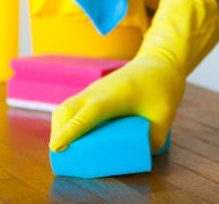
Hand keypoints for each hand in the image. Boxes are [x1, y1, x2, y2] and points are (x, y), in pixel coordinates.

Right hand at [49, 0, 218, 152]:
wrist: (160, 62)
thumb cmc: (162, 87)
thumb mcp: (163, 115)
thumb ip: (153, 139)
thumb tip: (138, 155)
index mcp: (113, 96)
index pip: (85, 115)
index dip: (70, 132)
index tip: (56, 147)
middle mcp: (98, 91)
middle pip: (66, 110)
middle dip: (58, 132)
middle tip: (60, 155)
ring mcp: (94, 89)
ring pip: (67, 106)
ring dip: (60, 125)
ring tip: (64, 148)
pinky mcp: (95, 91)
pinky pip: (73, 105)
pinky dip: (67, 119)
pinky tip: (73, 134)